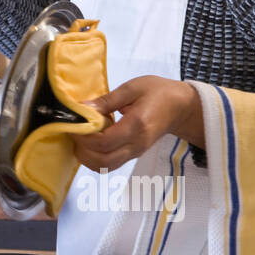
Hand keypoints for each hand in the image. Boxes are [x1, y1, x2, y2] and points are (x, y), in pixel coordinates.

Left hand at [73, 77, 202, 172]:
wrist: (180, 107)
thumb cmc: (158, 93)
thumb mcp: (132, 88)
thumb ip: (106, 100)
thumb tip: (82, 108)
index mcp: (137, 126)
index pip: (104, 142)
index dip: (84, 137)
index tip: (74, 124)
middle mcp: (137, 144)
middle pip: (103, 161)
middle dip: (83, 150)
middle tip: (75, 133)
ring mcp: (136, 152)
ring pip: (106, 167)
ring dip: (88, 157)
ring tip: (81, 138)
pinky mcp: (134, 154)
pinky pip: (111, 164)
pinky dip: (96, 159)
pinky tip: (91, 143)